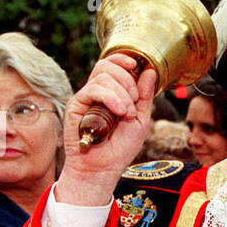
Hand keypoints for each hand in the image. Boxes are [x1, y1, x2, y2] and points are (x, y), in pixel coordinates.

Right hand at [56, 53, 156, 205]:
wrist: (103, 168)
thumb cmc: (120, 148)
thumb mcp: (141, 120)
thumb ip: (145, 96)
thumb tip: (150, 71)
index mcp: (112, 92)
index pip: (113, 64)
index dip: (123, 59)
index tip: (135, 64)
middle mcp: (98, 93)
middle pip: (107, 65)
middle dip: (127, 79)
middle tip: (134, 101)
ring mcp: (87, 98)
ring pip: (103, 75)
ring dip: (121, 92)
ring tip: (127, 113)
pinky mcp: (77, 105)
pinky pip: (93, 89)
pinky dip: (111, 97)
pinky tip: (119, 111)